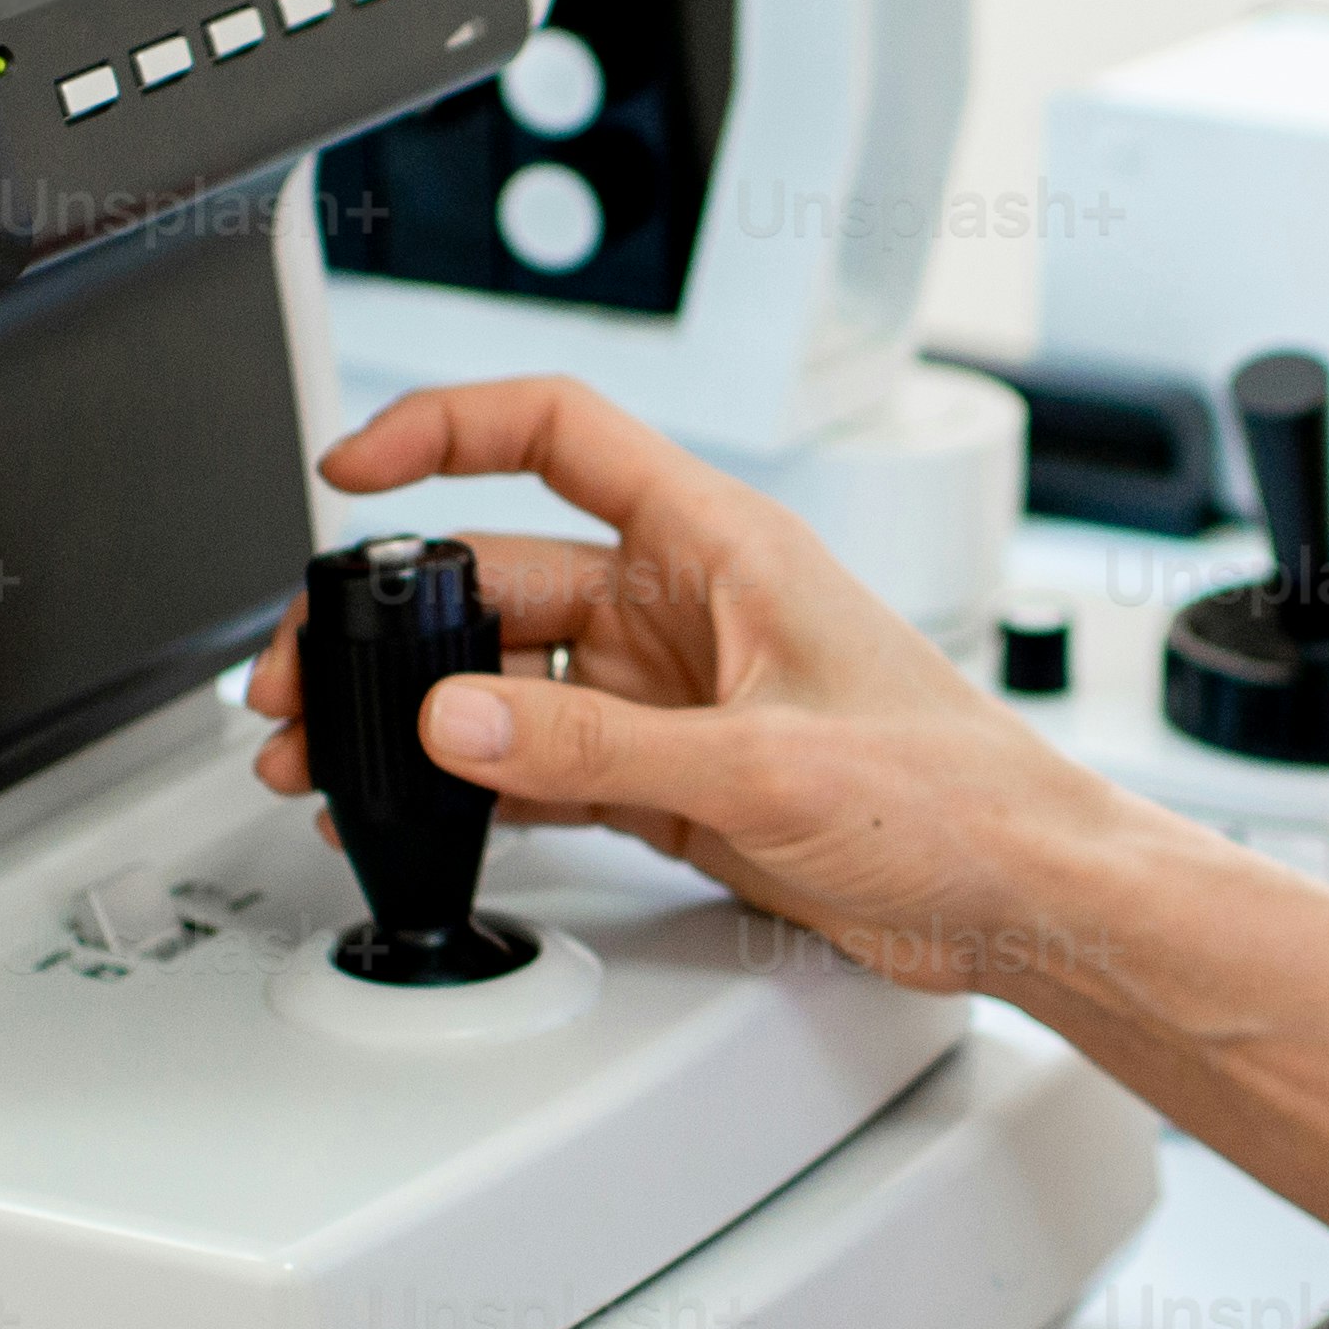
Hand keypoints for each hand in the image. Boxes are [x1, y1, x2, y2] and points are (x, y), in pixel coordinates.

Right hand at [248, 382, 1150, 1009]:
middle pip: (498, 574)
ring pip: (504, 679)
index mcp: (720, 541)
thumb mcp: (765, 761)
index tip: (353, 469)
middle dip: (393, 623)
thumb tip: (460, 724)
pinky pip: (540, 759)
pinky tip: (415, 810)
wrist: (1018, 901)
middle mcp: (685, 602)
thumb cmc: (956, 795)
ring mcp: (670, 690)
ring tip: (328, 758)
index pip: (558, 433)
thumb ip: (599, 747)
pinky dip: (472, 784)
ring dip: (417, 716)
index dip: (446, 427)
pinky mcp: (668, 773)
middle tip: (309, 680)